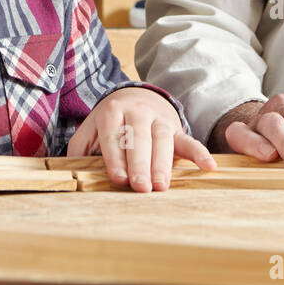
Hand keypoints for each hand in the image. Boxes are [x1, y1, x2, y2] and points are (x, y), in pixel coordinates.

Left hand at [67, 87, 215, 191]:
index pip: (113, 136)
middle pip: (138, 138)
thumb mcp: (89, 132)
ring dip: (162, 163)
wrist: (135, 97)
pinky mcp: (175, 127)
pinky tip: (208, 167)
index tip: (119, 179)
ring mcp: (158, 118)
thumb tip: (75, 177)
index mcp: (111, 112)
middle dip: (139, 163)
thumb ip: (81, 152)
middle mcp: (136, 111)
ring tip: (161, 186)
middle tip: (140, 187)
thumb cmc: (109, 124)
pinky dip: (199, 153)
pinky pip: (188, 139)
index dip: (115, 158)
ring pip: (161, 139)